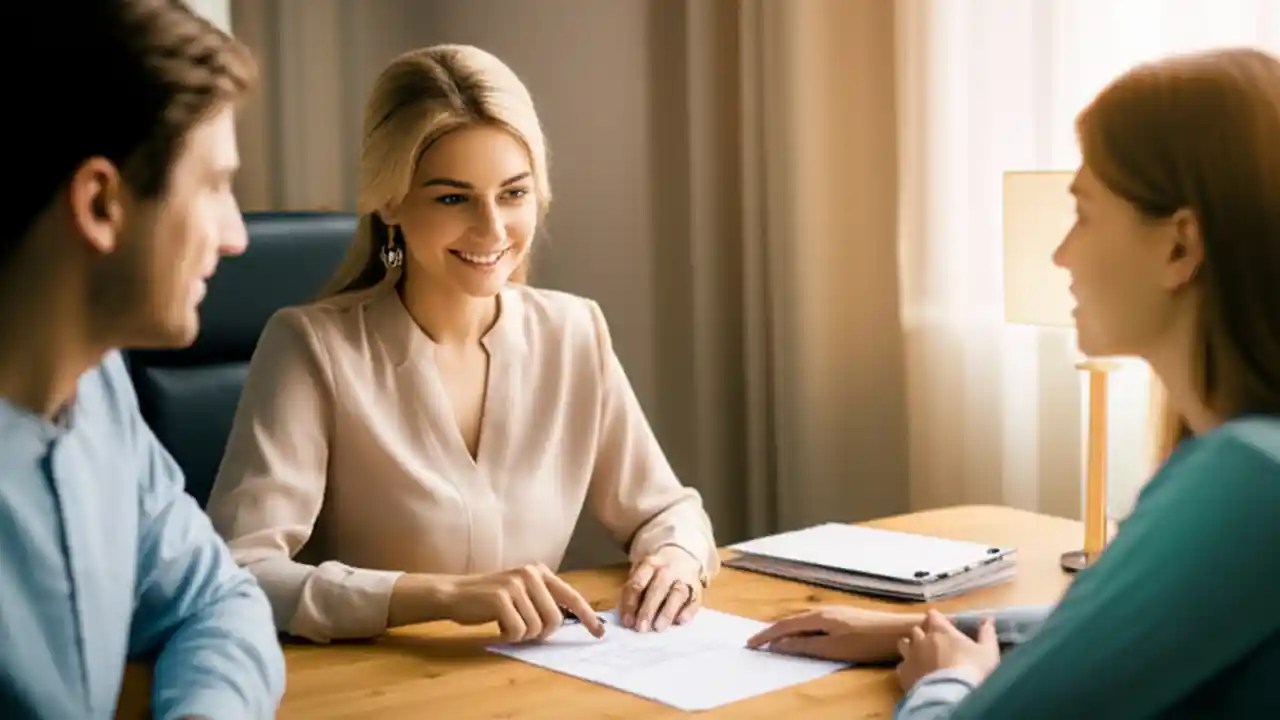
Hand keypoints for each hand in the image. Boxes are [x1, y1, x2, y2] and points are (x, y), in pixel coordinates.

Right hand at [433, 564, 604, 642]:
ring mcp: (515, 584)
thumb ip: (544, 601)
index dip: (587, 616)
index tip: (599, 633)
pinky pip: (518, 631)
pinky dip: (508, 636)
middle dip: (541, 633)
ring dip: (521, 635)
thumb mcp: (522, 592)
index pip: (571, 596)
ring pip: (536, 628)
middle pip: (555, 619)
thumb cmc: (489, 600)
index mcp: (540, 571)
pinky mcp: (501, 598)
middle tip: (523, 631)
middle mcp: (530, 573)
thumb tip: (572, 621)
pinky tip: (497, 626)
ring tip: (506, 624)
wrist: (454, 594)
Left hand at [619, 545, 703, 631]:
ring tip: (659, 627)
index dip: (631, 603)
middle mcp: (668, 569)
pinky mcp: (698, 588)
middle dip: (649, 609)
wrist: (682, 555)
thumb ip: (632, 592)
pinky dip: (688, 611)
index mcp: (650, 564)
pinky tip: (680, 621)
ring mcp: (685, 578)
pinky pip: (695, 600)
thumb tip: (628, 617)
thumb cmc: (655, 572)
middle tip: (641, 628)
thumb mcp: (639, 573)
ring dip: (668, 611)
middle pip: (658, 588)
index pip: (638, 583)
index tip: (627, 622)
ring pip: (678, 593)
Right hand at [746, 606, 922, 662]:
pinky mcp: (844, 618)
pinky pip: (814, 623)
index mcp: (818, 617)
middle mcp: (824, 611)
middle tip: (757, 642)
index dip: (766, 635)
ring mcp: (835, 613)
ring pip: (803, 621)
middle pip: (792, 621)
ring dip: (787, 630)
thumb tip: (779, 644)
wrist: (898, 630)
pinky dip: (801, 630)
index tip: (750, 643)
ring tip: (775, 641)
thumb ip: (805, 646)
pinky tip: (804, 637)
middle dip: (773, 631)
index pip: (784, 625)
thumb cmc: (866, 641)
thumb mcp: (833, 648)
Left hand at [896, 610, 999, 690]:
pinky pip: (901, 665)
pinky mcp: (904, 672)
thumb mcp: (988, 651)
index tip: (940, 621)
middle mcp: (922, 639)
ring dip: (910, 646)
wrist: (950, 695)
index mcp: (941, 631)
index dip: (936, 618)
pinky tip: (914, 673)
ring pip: (903, 644)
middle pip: (916, 629)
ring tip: (918, 654)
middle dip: (922, 632)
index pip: (933, 615)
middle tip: (931, 640)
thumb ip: (987, 634)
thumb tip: (988, 618)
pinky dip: (907, 667)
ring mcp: (910, 655)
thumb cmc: (972, 670)